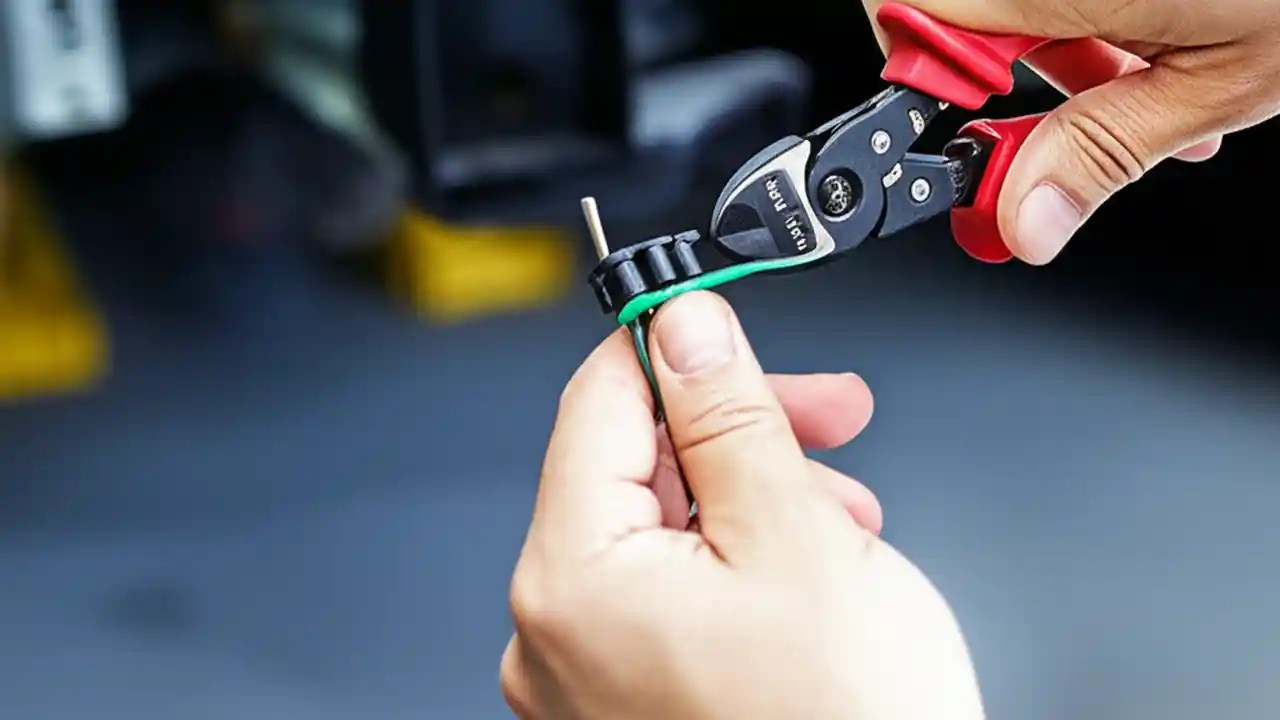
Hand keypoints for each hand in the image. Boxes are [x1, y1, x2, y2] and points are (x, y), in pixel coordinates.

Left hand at [500, 292, 982, 719]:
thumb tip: (688, 326)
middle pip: (635, 467)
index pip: (595, 405)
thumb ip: (730, 413)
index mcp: (572, 582)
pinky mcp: (630, 700)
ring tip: (840, 521)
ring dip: (754, 498)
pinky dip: (738, 563)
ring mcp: (588, 678)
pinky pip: (670, 593)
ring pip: (665, 528)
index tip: (728, 318)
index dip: (670, 348)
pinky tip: (806, 567)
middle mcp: (555, 637)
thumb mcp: (797, 536)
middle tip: (828, 420)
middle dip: (740, 433)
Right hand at [863, 0, 1279, 263]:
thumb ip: (1103, 151)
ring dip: (1049, 64)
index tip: (962, 147)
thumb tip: (1021, 218)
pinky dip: (1084, 27)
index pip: (910, 23)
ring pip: (1006, 5)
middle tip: (1040, 143)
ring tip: (1127, 110)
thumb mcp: (1224, 82)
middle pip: (945, 14)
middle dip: (987, 88)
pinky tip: (1150, 64)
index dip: (917, 95)